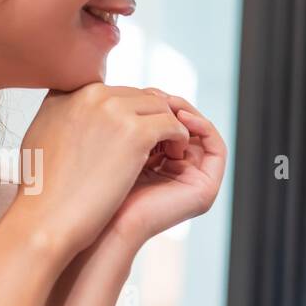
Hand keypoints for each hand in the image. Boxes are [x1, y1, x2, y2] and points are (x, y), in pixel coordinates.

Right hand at [6, 84, 191, 263]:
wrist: (47, 218)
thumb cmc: (44, 192)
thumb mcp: (43, 139)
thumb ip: (64, 119)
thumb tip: (81, 119)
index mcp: (66, 93)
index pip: (112, 92)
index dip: (128, 115)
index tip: (133, 139)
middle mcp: (90, 93)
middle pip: (137, 97)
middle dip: (150, 119)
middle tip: (159, 145)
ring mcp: (113, 110)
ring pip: (158, 107)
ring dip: (168, 128)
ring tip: (169, 152)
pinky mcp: (135, 132)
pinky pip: (171, 125)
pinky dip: (178, 139)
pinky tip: (175, 158)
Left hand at [102, 90, 227, 252]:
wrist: (99, 223)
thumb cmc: (89, 187)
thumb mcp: (104, 142)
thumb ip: (114, 118)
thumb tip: (112, 82)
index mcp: (151, 164)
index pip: (160, 124)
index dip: (152, 103)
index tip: (137, 90)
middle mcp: (175, 173)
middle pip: (181, 127)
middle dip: (169, 106)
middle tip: (154, 94)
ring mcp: (192, 181)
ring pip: (199, 133)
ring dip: (185, 113)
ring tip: (166, 103)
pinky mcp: (205, 188)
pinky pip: (216, 146)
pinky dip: (202, 126)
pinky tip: (179, 118)